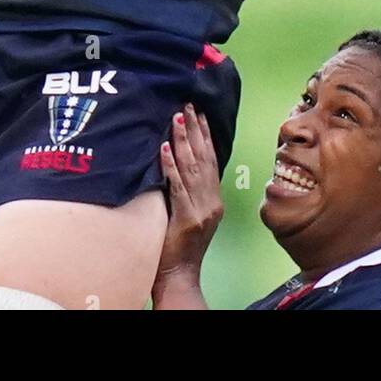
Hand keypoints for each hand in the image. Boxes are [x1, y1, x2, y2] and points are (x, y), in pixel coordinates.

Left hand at [153, 105, 222, 289]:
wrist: (180, 276)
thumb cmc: (180, 247)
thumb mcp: (191, 215)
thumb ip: (189, 191)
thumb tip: (178, 163)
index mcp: (214, 200)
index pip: (212, 160)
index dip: (205, 136)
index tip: (200, 114)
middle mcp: (212, 201)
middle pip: (204, 158)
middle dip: (195, 130)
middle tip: (188, 105)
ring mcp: (201, 210)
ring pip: (192, 167)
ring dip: (183, 140)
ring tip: (177, 117)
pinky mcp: (186, 218)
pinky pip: (178, 186)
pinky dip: (171, 165)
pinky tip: (165, 148)